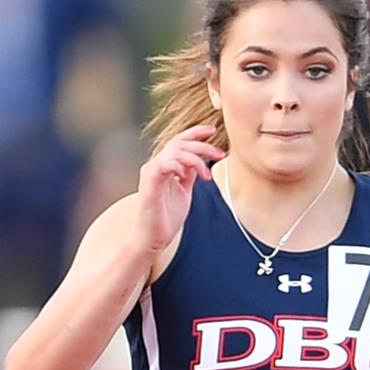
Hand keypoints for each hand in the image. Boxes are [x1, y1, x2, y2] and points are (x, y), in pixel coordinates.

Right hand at [135, 126, 223, 262]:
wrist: (153, 238)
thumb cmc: (166, 217)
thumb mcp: (184, 191)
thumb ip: (189, 175)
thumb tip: (200, 161)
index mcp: (164, 166)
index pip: (179, 142)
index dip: (195, 133)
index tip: (212, 130)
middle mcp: (155, 166)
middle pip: (178, 143)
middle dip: (202, 146)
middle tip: (219, 154)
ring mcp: (151, 174)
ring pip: (173, 152)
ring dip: (194, 158)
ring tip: (206, 173)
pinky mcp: (149, 185)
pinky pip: (163, 165)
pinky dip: (177, 165)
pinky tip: (187, 174)